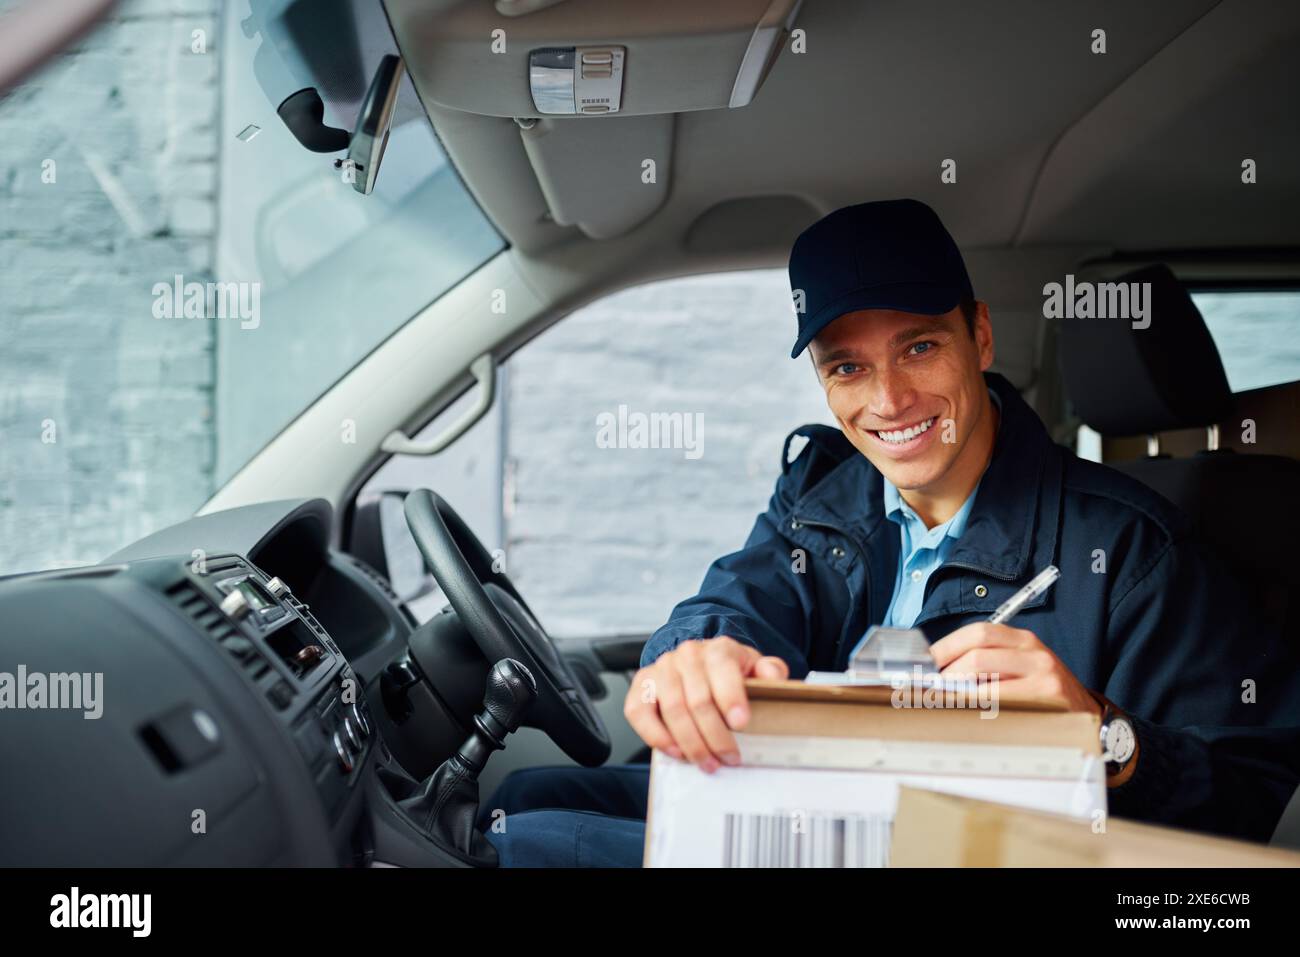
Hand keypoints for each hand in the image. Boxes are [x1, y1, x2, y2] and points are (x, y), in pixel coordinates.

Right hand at [623, 637, 788, 772]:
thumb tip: (772, 677)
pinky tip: (677, 752)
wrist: (698, 664)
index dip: (731, 698)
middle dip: (715, 736)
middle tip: (729, 758)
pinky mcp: (640, 687)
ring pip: (673, 710)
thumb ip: (770, 671)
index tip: (741, 724)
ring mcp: (661, 670)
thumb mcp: (754, 668)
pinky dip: (658, 737)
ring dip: (691, 743)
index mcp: (718, 649)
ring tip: (708, 763)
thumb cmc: (728, 673)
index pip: (722, 669)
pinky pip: (640, 713)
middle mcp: (686, 655)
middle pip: (698, 699)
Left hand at [929, 622, 1102, 715]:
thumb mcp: (1020, 666)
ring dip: (958, 694)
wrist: (1087, 714)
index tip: (927, 663)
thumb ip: (987, 661)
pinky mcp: (1047, 700)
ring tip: (944, 703)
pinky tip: (968, 716)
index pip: (977, 633)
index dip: (947, 647)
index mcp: (1022, 639)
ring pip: (987, 681)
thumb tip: (939, 667)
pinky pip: (1001, 705)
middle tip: (931, 688)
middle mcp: (1034, 652)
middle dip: (948, 673)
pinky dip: (978, 710)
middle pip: (978, 655)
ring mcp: (1043, 676)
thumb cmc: (1043, 691)